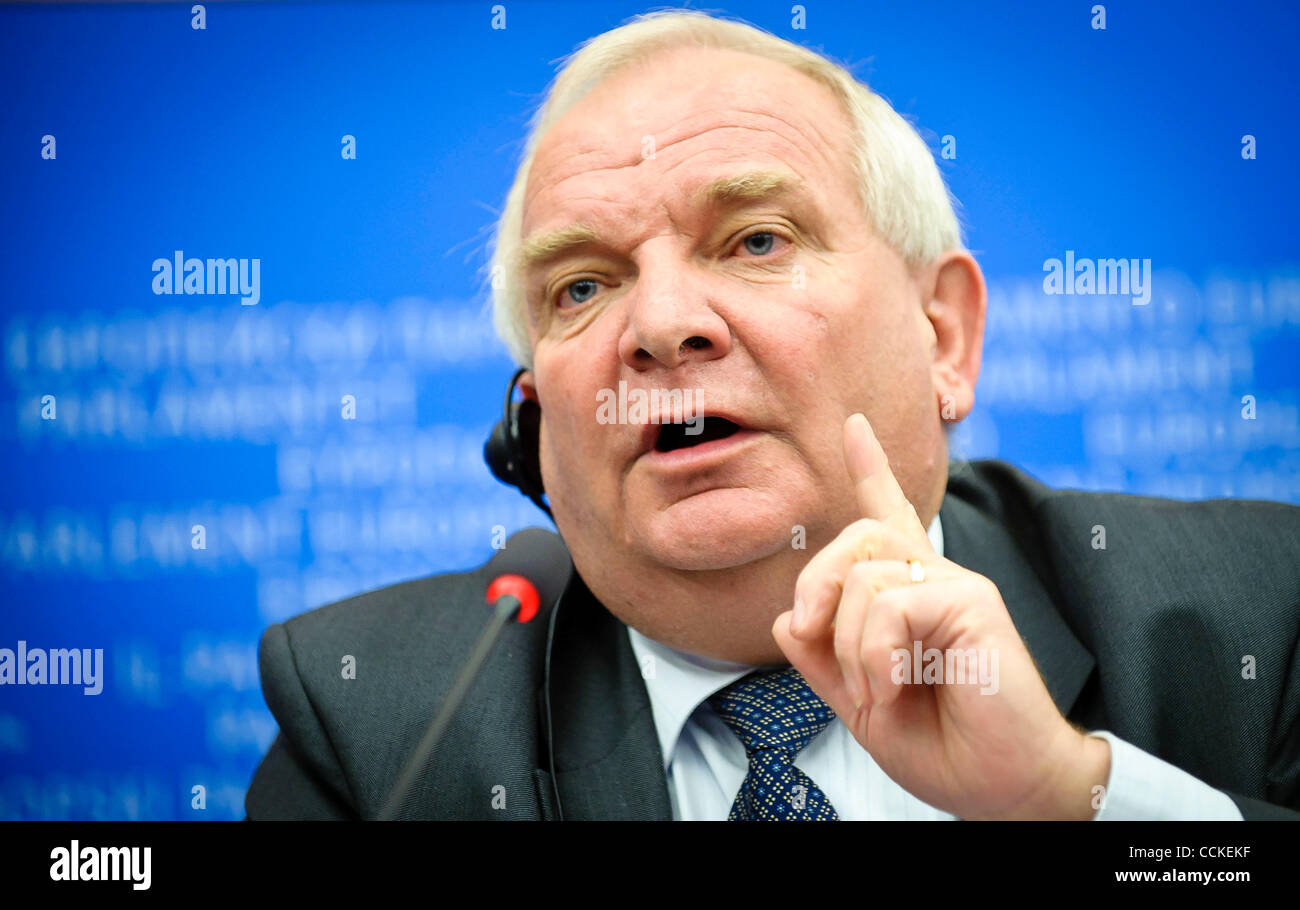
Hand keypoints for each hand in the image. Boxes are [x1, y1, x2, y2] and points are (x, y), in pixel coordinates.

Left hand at [772, 413, 1110, 819]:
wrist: (1004, 789)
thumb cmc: (944, 746)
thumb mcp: (862, 702)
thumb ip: (824, 659)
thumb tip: (787, 619)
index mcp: (909, 597)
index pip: (887, 518)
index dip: (871, 468)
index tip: (854, 425)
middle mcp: (934, 579)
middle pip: (855, 537)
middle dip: (814, 582)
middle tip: (809, 633)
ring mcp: (956, 585)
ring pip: (864, 573)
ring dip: (850, 645)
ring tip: (878, 690)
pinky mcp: (973, 601)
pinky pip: (890, 604)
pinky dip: (876, 655)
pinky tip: (896, 686)